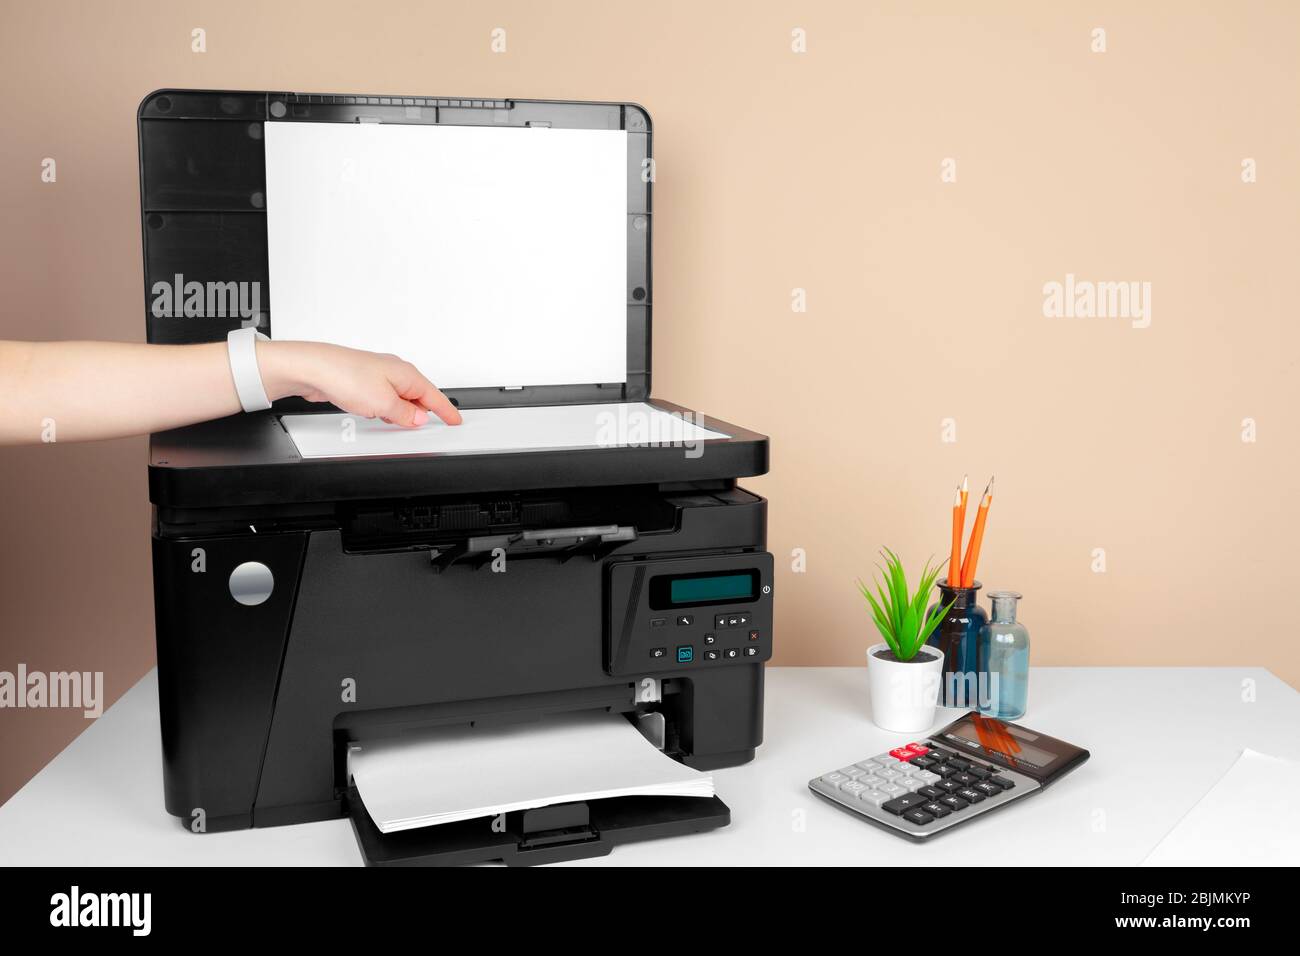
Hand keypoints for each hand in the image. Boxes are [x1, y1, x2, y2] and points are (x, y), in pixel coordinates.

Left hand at [258, 341, 461, 426]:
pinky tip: (379, 414)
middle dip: (426, 411)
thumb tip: (417, 418)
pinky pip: (384, 397)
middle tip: (437, 424)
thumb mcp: (383, 403)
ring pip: (400, 397)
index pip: (434, 396)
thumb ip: (404, 414)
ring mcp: (378, 375)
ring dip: (402, 411)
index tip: (456, 419)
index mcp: (406, 374)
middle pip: (419, 395)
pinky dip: (387, 408)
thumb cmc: (346, 376)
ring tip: (402, 422)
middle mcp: (395, 371)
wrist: (314, 369)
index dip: (446, 411)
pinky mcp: (363, 381)